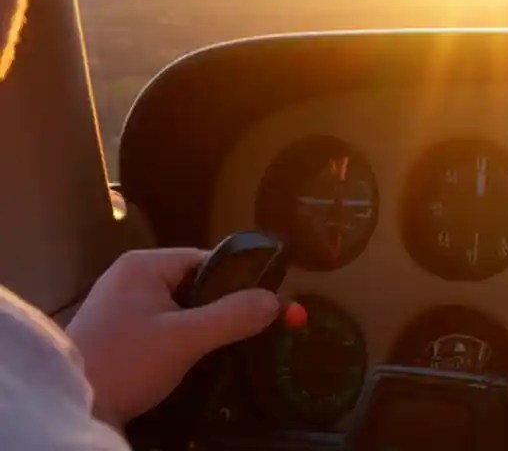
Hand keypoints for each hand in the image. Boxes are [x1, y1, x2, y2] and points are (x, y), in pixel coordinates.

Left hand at [66, 248, 279, 427]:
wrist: (70, 406)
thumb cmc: (124, 362)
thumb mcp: (185, 339)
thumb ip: (233, 316)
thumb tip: (277, 302)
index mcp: (145, 265)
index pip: (209, 260)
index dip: (241, 282)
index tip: (269, 306)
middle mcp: (133, 278)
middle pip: (198, 284)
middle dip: (226, 307)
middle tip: (257, 330)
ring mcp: (124, 306)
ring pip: (184, 308)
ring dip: (207, 327)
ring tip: (234, 345)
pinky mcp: (121, 333)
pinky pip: (167, 326)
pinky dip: (187, 339)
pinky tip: (203, 357)